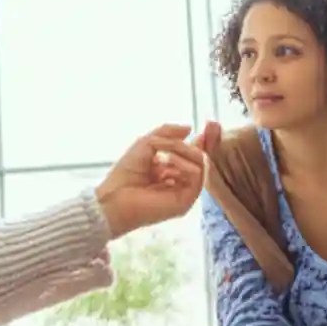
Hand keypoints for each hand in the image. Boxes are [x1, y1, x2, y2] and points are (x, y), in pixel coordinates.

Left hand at [96, 121, 220, 237]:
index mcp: (170, 170)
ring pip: (200, 164)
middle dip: (201, 142)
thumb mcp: (146, 144)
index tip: (212, 124)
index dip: (203, 140)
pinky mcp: (186, 201)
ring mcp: (184, 192)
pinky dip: (182, 164)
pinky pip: (196, 176)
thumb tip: (189, 128)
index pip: (193, 154)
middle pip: (201, 159)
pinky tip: (167, 162)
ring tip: (163, 153)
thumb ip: (167, 133)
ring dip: (182, 151)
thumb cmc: (125, 174)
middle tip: (207, 128)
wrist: (114, 198)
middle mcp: (180, 181)